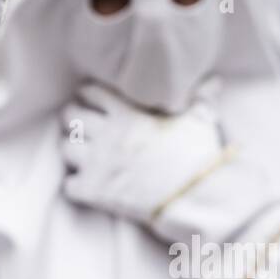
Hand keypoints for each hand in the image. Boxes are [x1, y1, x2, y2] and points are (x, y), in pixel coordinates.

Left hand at [61, 81, 222, 226]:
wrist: (195, 196)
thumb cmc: (200, 156)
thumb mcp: (201, 121)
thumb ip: (201, 99)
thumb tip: (214, 82)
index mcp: (128, 115)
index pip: (93, 93)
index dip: (87, 94)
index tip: (87, 97)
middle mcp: (107, 135)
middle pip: (71, 117)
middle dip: (72, 118)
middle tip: (78, 123)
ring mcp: (99, 164)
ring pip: (66, 149)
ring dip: (71, 150)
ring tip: (79, 153)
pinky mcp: (97, 192)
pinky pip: (69, 186)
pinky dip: (74, 186)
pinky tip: (83, 185)